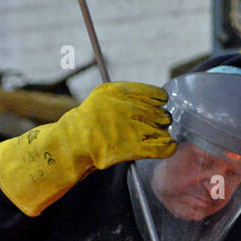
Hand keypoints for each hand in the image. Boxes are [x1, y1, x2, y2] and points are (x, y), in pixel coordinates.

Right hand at [0, 82, 174, 215]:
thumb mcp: (104, 96)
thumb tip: (159, 99)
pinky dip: (167, 147)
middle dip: (161, 120)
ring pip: (161, 131)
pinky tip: (168, 146)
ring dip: (162, 134)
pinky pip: (160, 147)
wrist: (72, 142)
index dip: (160, 102)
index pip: (156, 95)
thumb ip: (129, 95)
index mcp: (119, 92)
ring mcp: (128, 129)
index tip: (159, 106)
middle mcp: (125, 108)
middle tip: (157, 125)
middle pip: (160, 114)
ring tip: (157, 137)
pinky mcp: (130, 148)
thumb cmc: (90, 119)